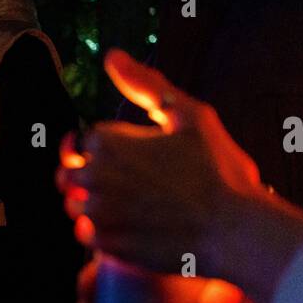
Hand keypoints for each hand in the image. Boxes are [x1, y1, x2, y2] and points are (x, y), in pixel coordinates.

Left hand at [58, 49, 263, 272]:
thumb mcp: (190, 115)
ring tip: (131, 204)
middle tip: (133, 183)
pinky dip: (100, 230)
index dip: (110, 147)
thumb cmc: (216, 170)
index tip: (138, 156)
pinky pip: (85, 235)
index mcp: (107, 142)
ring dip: (93, 202)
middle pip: (70, 172)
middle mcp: (94, 177)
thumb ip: (146, 84)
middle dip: (92, 174)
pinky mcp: (106, 245)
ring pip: (74, 204)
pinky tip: (129, 226)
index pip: (85, 141)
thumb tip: (111, 56)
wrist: (232, 230)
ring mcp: (98, 213)